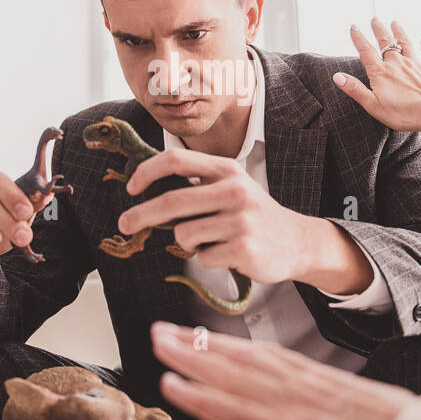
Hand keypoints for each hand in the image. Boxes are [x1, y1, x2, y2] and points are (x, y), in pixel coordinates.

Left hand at [120, 148, 309, 284]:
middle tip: (124, 225)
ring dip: (185, 243)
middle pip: (172, 201)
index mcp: (226, 169)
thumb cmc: (252, 214)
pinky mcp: (244, 248)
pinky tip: (226, 254)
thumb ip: (196, 185)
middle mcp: (234, 190)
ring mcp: (240, 220)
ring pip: (183, 235)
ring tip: (207, 242)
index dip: (146, 172)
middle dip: (140, 215)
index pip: (175, 160)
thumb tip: (146, 191)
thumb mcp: (231, 187)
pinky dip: (207, 259)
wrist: (296, 241)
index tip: (131, 188)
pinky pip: (203, 258)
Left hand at [149, 321, 414, 419]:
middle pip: (241, 359)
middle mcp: (301, 387)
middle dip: (199, 345)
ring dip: (189, 358)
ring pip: (229, 375)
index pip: (267, 360)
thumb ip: (347, 414)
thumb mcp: (377, 418)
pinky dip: (200, 397)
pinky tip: (175, 387)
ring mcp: (290, 407)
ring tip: (159, 345)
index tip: (204, 339)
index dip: (231, 348)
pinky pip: (232, 412)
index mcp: (322, 384)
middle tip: (163, 331)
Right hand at [333, 17, 420, 132]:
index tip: (354, 27)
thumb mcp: (373, 105)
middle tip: (375, 19)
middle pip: (386, 42)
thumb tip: (337, 76)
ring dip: (399, 32)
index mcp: (381, 73)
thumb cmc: (402, 113)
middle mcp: (396, 64)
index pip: (366, 51)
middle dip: (379, 29)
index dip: (358, 38)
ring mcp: (414, 65)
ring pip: (405, 43)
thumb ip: (355, 89)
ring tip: (395, 22)